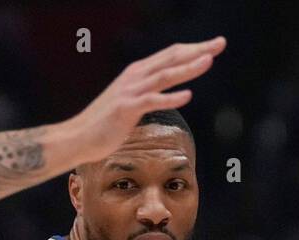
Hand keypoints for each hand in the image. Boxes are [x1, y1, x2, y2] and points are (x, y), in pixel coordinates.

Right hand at [65, 37, 225, 164]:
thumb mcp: (127, 102)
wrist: (77, 137)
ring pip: (165, 75)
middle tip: (220, 43)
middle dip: (197, 50)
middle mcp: (134, 77)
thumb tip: (161, 96)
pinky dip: (171, 97)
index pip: (169, 55)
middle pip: (171, 58)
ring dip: (188, 68)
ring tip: (209, 61)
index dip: (192, 49)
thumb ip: (144, 95)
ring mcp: (130, 92)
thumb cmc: (103, 125)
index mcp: (136, 73)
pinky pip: (152, 101)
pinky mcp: (126, 109)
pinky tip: (188, 95)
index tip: (212, 47)